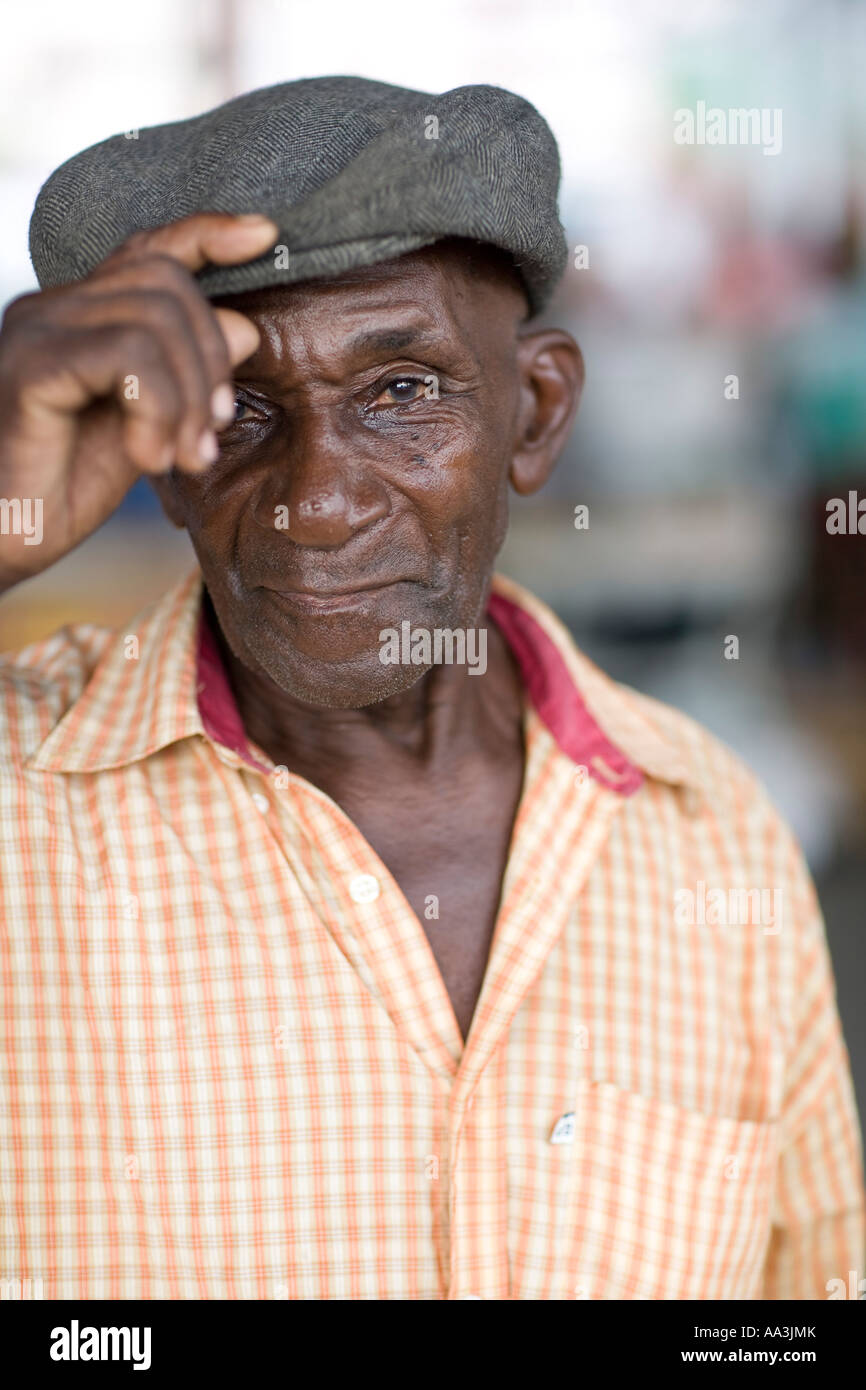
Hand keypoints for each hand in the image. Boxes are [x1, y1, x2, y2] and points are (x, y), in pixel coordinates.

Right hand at [0, 211, 276, 592]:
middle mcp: (55, 308)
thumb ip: (187, 379)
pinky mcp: (31, 365)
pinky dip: (157, 410)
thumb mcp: (146, 428)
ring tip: (183, 457)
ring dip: (189, 397)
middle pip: (168, 283)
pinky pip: (128, 357)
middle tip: (211, 432)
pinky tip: (149, 457)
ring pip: (155, 320)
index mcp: (83, 316)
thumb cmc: (60, 491)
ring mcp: (38, 329)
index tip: (265, 234)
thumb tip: (245, 325)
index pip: (150, 250)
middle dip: (210, 360)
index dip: (209, 233)